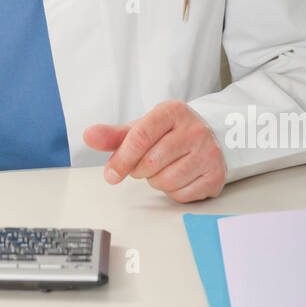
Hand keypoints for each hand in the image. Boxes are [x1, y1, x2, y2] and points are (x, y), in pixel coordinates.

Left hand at [83, 100, 226, 202]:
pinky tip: (177, 177)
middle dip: (139, 169)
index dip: (122, 158)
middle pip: (151, 162)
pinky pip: (181, 195)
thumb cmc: (169, 134)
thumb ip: (114, 135)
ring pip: (165, 181)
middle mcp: (194, 130)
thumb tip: (89, 135)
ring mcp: (208, 153)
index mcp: (172, 112)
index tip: (111, 174)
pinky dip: (172, 192)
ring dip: (155, 181)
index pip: (141, 136)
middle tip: (144, 164)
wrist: (210, 138)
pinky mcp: (216, 176)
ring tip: (162, 169)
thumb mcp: (142, 128)